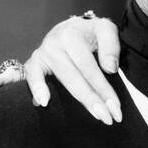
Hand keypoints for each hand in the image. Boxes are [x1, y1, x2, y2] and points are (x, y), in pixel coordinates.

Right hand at [0, 14, 121, 123]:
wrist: (69, 28)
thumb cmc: (89, 32)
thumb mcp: (104, 29)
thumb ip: (111, 45)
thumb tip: (110, 68)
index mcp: (71, 36)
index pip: (90, 67)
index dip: (104, 89)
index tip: (116, 108)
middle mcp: (54, 44)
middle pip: (75, 77)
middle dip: (92, 100)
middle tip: (108, 119)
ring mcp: (42, 53)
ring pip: (62, 80)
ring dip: (79, 100)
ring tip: (92, 115)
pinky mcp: (34, 62)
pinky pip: (32, 76)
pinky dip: (36, 88)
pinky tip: (43, 103)